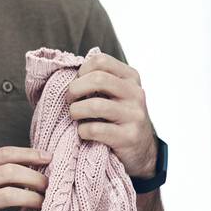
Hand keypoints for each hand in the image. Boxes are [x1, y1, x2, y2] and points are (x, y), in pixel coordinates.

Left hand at [65, 51, 157, 178]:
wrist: (142, 149)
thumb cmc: (119, 117)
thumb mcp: (115, 93)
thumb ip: (98, 80)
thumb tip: (68, 72)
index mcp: (130, 77)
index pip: (101, 61)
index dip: (81, 71)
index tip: (77, 84)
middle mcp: (135, 93)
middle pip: (98, 79)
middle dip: (74, 89)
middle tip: (70, 100)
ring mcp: (134, 115)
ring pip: (95, 105)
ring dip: (76, 111)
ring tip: (75, 116)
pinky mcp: (129, 137)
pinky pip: (95, 129)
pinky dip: (82, 131)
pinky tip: (84, 132)